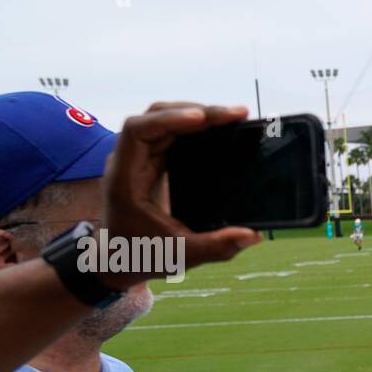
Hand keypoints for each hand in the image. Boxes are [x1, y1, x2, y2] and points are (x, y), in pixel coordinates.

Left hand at [101, 102, 261, 286]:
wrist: (118, 261)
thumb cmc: (142, 257)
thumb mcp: (180, 256)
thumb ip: (216, 247)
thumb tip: (253, 236)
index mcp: (124, 178)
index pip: (138, 131)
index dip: (168, 119)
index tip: (201, 118)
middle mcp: (127, 161)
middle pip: (155, 117)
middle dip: (194, 111)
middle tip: (235, 114)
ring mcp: (138, 159)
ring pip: (163, 121)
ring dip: (196, 115)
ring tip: (231, 117)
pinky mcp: (150, 163)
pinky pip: (170, 134)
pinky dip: (194, 128)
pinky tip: (218, 129)